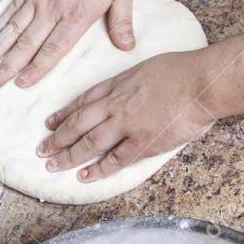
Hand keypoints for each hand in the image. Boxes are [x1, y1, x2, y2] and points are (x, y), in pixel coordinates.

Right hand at [0, 0, 133, 90]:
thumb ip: (122, 22)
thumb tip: (128, 47)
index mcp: (76, 16)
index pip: (53, 50)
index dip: (36, 69)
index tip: (20, 85)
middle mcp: (53, 8)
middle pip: (26, 44)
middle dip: (7, 67)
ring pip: (14, 28)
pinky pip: (13, 7)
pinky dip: (0, 23)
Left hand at [35, 50, 216, 183]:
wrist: (200, 82)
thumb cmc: (181, 70)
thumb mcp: (146, 67)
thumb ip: (130, 82)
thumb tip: (122, 91)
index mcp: (118, 85)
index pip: (83, 101)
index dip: (64, 113)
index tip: (51, 123)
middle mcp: (116, 105)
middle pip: (79, 123)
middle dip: (58, 138)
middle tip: (42, 149)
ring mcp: (128, 124)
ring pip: (90, 142)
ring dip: (69, 155)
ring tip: (53, 165)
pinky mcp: (142, 141)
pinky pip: (115, 159)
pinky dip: (98, 169)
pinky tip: (85, 176)